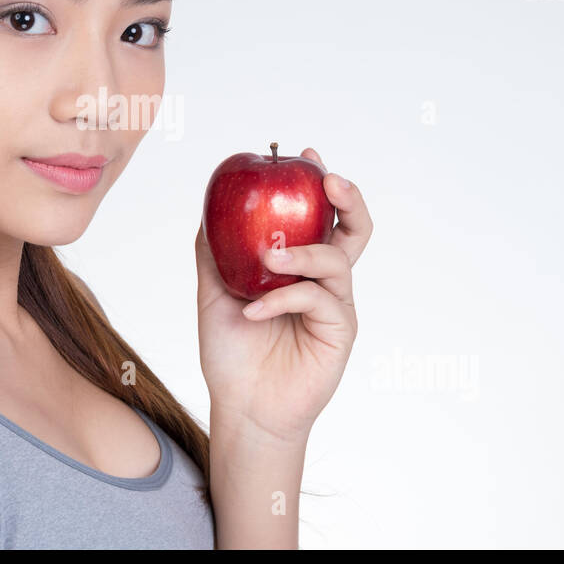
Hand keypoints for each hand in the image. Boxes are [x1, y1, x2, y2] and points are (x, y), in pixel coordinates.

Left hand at [196, 147, 371, 443]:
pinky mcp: (339, 333)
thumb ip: (214, 254)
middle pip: (355, 230)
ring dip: (303, 253)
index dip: (322, 184)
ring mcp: (336, 306)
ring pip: (337, 261)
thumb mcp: (213, 294)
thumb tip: (207, 210)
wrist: (241, 407)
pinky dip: (283, 298)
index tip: (307, 155)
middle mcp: (325, 282)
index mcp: (302, 267)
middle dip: (348, 199)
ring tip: (269, 259)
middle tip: (328, 180)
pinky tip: (253, 310)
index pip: (322, 217)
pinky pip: (317, 301)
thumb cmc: (231, 353)